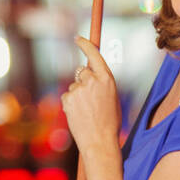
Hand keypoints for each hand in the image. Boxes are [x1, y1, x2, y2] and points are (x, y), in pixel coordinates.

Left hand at [60, 37, 120, 155]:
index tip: (78, 38)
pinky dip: (71, 104)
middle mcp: (92, 80)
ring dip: (77, 96)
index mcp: (107, 79)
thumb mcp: (112, 98)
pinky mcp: (68, 98)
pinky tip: (79, 115)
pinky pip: (67, 97)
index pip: (94, 54)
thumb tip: (89, 75)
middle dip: (82, 81)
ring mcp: (79, 89)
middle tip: (89, 98)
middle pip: (82, 72)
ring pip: (74, 87)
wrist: (100, 141)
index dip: (85, 44)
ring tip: (87, 112)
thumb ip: (101, 84)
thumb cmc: (109, 122)